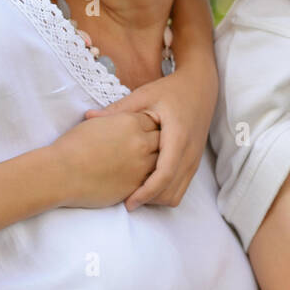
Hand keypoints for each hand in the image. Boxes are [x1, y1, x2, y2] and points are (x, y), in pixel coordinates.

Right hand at [51, 111, 159, 208]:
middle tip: (158, 145)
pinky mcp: (137, 185)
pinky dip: (153, 179)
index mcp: (130, 122)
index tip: (149, 129)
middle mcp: (140, 142)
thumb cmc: (73, 146)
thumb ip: (113, 119)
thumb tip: (117, 120)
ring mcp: (141, 164)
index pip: (153, 120)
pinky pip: (153, 181)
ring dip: (160, 161)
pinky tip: (147, 178)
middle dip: (160, 142)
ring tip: (155, 162)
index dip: (151, 125)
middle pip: (162, 139)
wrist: (62, 173)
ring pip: (162, 161)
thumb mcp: (95, 123)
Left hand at [84, 66, 215, 209]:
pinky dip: (165, 192)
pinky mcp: (195, 162)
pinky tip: (147, 184)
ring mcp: (195, 159)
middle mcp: (190, 152)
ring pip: (177, 194)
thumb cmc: (171, 90)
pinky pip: (181, 187)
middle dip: (149, 201)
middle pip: (170, 191)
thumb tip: (88, 116)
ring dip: (157, 199)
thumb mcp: (145, 95)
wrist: (201, 86)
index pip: (164, 175)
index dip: (145, 193)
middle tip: (125, 200)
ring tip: (135, 193)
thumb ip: (118, 109)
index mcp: (177, 136)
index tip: (127, 202)